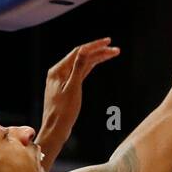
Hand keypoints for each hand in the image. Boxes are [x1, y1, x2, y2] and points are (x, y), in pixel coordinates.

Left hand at [37, 39, 119, 170]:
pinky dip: (90, 68)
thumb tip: (84, 50)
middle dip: (98, 52)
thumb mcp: (73, 89)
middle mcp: (59, 72)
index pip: (79, 52)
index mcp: (57, 70)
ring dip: (96, 59)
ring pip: (82, 65)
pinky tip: (98, 62)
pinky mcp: (67, 88)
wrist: (56, 130)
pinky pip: (80, 73)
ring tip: (112, 54)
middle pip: (81, 57)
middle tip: (115, 49)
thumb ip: (78, 68)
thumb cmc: (63, 112)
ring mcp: (62, 80)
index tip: (108, 42)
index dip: (94, 46)